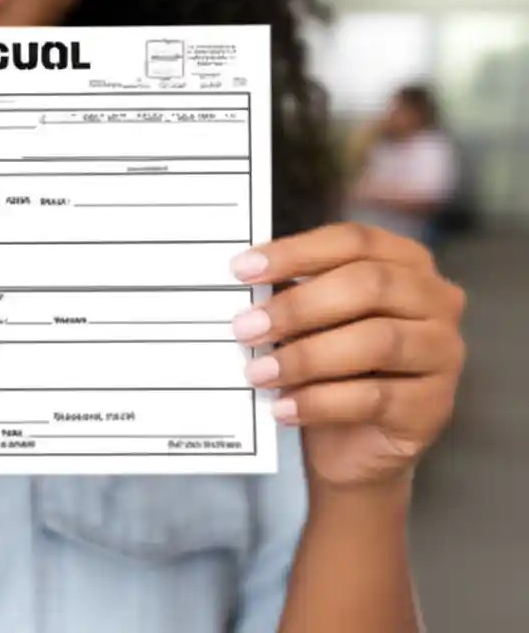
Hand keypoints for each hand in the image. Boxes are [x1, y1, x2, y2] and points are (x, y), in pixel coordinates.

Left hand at [230, 223, 465, 487]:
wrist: (350, 444)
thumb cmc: (328, 367)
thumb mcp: (308, 324)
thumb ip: (289, 296)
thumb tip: (243, 279)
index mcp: (405, 263)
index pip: (354, 241)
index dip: (297, 251)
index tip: (241, 269)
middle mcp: (437, 300)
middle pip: (370, 285)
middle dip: (299, 306)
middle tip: (245, 328)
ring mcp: (443, 352)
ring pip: (377, 341)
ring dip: (306, 357)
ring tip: (258, 374)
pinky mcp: (434, 406)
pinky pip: (375, 397)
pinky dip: (320, 402)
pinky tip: (283, 409)